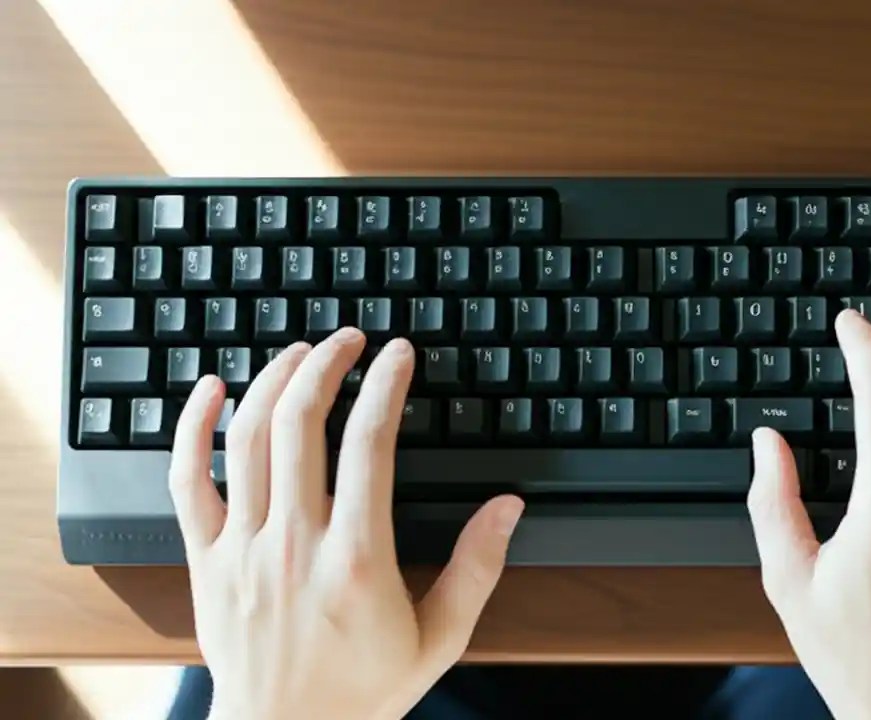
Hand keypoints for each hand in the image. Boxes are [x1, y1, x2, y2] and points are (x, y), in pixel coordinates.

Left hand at [168, 329, 524, 719]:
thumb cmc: (360, 692)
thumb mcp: (440, 638)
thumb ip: (477, 568)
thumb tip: (507, 507)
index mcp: (357, 559)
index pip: (368, 445)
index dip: (385, 386)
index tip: (398, 355)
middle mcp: (295, 544)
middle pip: (302, 424)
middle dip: (328, 365)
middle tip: (350, 340)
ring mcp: (243, 549)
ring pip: (248, 439)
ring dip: (274, 381)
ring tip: (301, 352)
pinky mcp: (206, 560)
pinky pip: (187, 480)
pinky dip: (193, 426)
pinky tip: (213, 389)